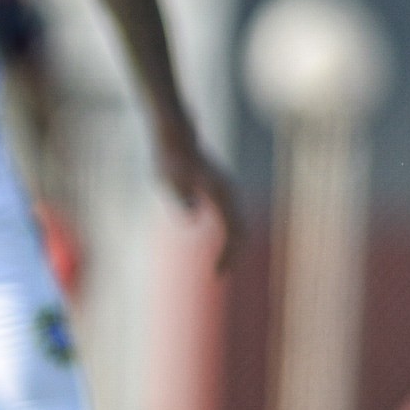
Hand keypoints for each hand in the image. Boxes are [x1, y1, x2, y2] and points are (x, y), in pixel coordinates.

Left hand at [161, 136, 242, 273]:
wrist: (175, 135)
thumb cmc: (169, 158)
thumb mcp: (170, 179)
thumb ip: (182, 196)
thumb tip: (192, 216)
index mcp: (221, 194)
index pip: (232, 231)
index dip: (227, 254)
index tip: (216, 273)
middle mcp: (229, 193)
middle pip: (240, 230)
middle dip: (232, 255)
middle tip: (219, 275)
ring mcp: (226, 191)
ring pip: (239, 224)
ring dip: (232, 247)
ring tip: (220, 267)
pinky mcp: (220, 191)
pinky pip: (232, 218)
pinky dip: (229, 235)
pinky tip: (218, 245)